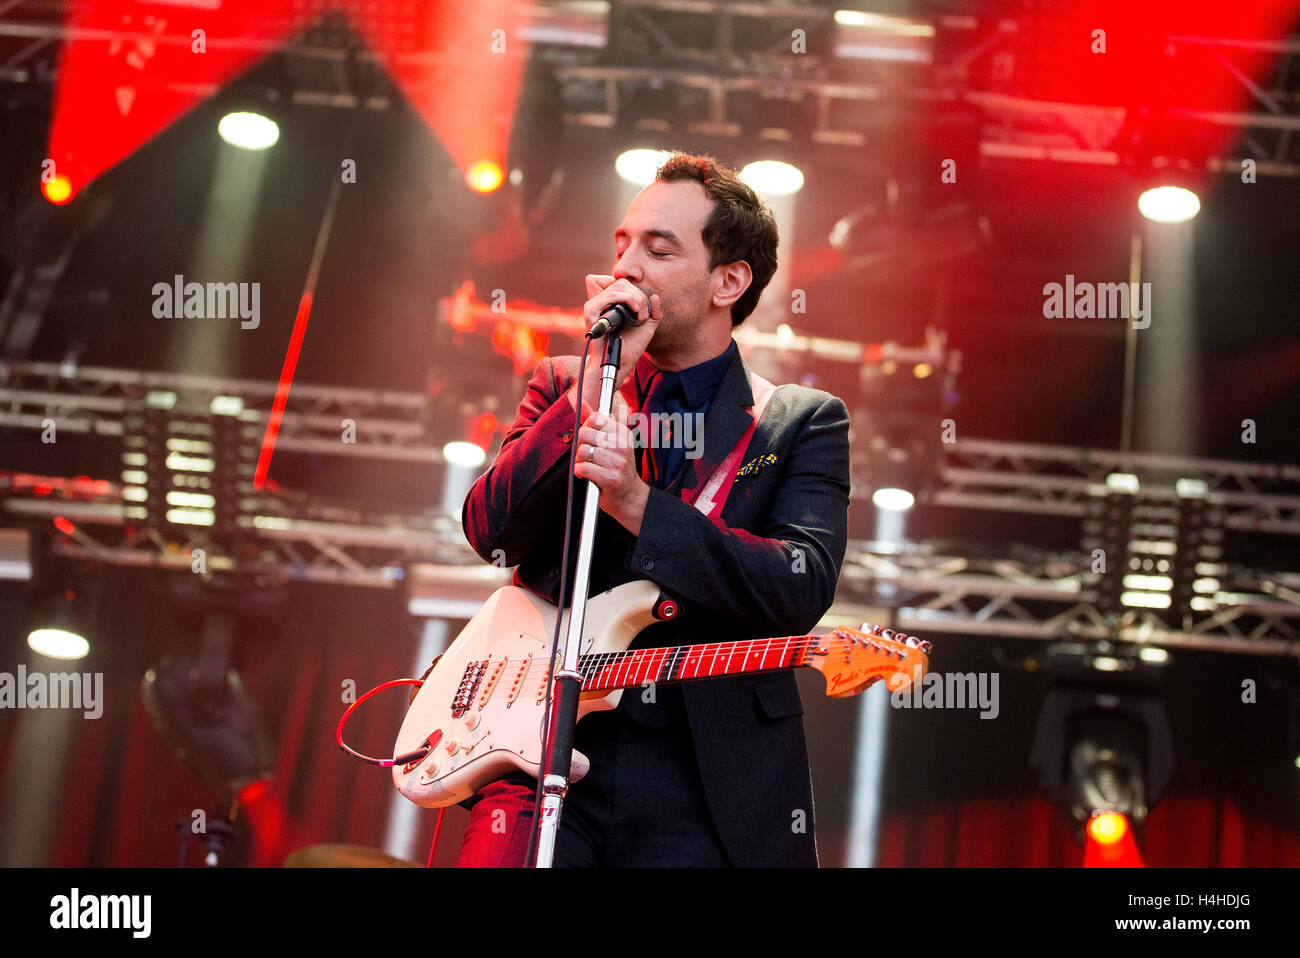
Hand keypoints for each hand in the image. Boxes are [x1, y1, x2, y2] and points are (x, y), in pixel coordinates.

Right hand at [568, 275, 661, 413]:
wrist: (621, 362)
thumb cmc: (630, 346)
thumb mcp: (647, 326)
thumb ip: (653, 311)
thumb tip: (655, 296)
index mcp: (609, 302)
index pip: (620, 281)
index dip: (634, 291)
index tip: (641, 310)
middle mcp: (599, 302)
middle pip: (621, 281)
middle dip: (639, 296)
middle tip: (643, 315)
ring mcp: (593, 305)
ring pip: (618, 285)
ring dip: (636, 299)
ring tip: (639, 316)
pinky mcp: (591, 311)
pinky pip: (611, 294)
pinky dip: (627, 300)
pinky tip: (633, 315)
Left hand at [573, 399, 648, 534]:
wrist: (631, 497)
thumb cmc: (618, 469)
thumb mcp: (613, 442)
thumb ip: (597, 423)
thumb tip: (583, 404)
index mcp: (623, 434)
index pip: (595, 418)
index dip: (587, 428)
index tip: (592, 439)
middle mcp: (622, 446)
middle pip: (585, 433)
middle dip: (581, 446)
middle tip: (589, 455)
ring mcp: (617, 462)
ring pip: (582, 451)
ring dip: (580, 461)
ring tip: (589, 466)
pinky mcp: (610, 478)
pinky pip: (582, 467)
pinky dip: (580, 472)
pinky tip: (587, 475)